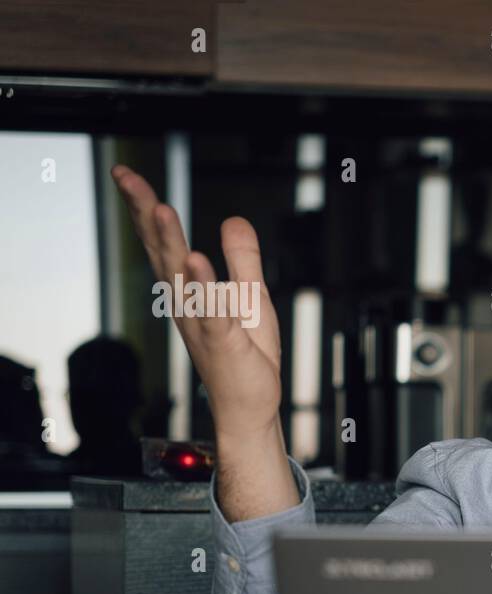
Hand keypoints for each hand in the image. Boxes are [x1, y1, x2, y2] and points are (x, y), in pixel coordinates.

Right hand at [110, 164, 282, 440]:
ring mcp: (202, 323)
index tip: (125, 174)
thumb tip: (234, 218)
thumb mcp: (250, 295)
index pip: (163, 242)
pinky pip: (212, 311)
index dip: (144, 207)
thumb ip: (241, 258)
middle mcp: (186, 303)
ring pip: (182, 278)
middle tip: (125, 176)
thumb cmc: (246, 352)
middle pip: (162, 250)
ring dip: (170, 243)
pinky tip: (197, 261)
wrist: (250, 404)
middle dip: (144, 212)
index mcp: (189, 289)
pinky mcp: (224, 342)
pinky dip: (205, 286)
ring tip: (159, 208)